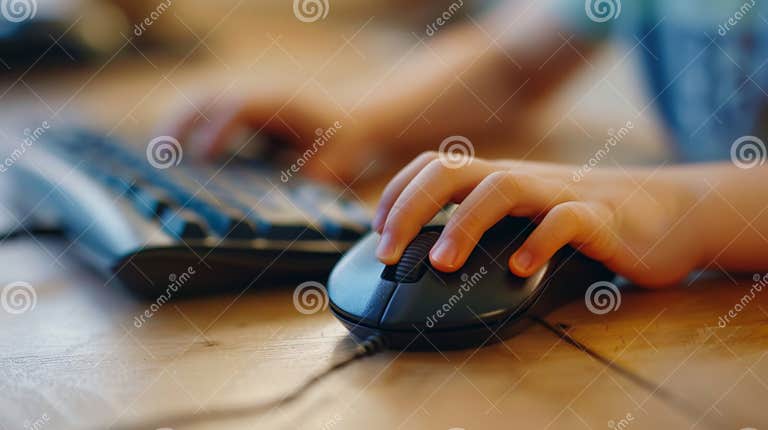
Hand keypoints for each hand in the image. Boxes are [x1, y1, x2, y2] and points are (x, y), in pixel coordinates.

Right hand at [159, 91, 373, 182]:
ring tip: (156, 157)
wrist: (356, 115)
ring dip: (176, 125)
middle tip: (161, 154)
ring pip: (201, 102)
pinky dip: (184, 130)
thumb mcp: (342, 156)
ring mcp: (249, 100)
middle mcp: (261, 96)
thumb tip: (302, 189)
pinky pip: (204, 113)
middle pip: (210, 97)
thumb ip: (324, 172)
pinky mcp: (241, 113)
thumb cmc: (348, 136)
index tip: (203, 154)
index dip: (218, 126)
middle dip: (181, 123)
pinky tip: (171, 156)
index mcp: (283, 102)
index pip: (241, 106)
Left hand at [372, 152, 705, 287]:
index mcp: (502, 178)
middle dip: (411, 206)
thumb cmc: (588, 221)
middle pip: (454, 170)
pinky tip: (520, 268)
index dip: (399, 192)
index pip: (435, 166)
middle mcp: (524, 179)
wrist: (669, 212)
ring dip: (464, 223)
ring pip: (503, 188)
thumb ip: (491, 229)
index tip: (377, 231)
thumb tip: (431, 261)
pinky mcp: (599, 217)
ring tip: (443, 262)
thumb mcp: (529, 219)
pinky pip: (565, 221)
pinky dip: (538, 242)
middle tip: (387, 251)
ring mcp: (561, 193)